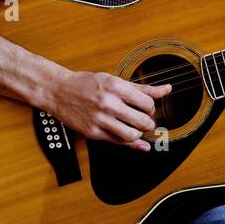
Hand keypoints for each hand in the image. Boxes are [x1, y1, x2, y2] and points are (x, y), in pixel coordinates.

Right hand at [46, 70, 170, 151]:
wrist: (58, 91)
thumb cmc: (87, 84)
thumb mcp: (114, 80)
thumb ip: (141, 88)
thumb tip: (166, 89)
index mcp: (116, 87)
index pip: (147, 103)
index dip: (151, 108)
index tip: (147, 108)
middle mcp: (108, 103)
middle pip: (142, 121)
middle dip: (149, 124)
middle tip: (146, 121)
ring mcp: (100, 119)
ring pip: (132, 135)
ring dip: (139, 134)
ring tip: (136, 129)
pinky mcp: (93, 132)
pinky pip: (117, 142)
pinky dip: (129, 143)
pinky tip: (134, 141)